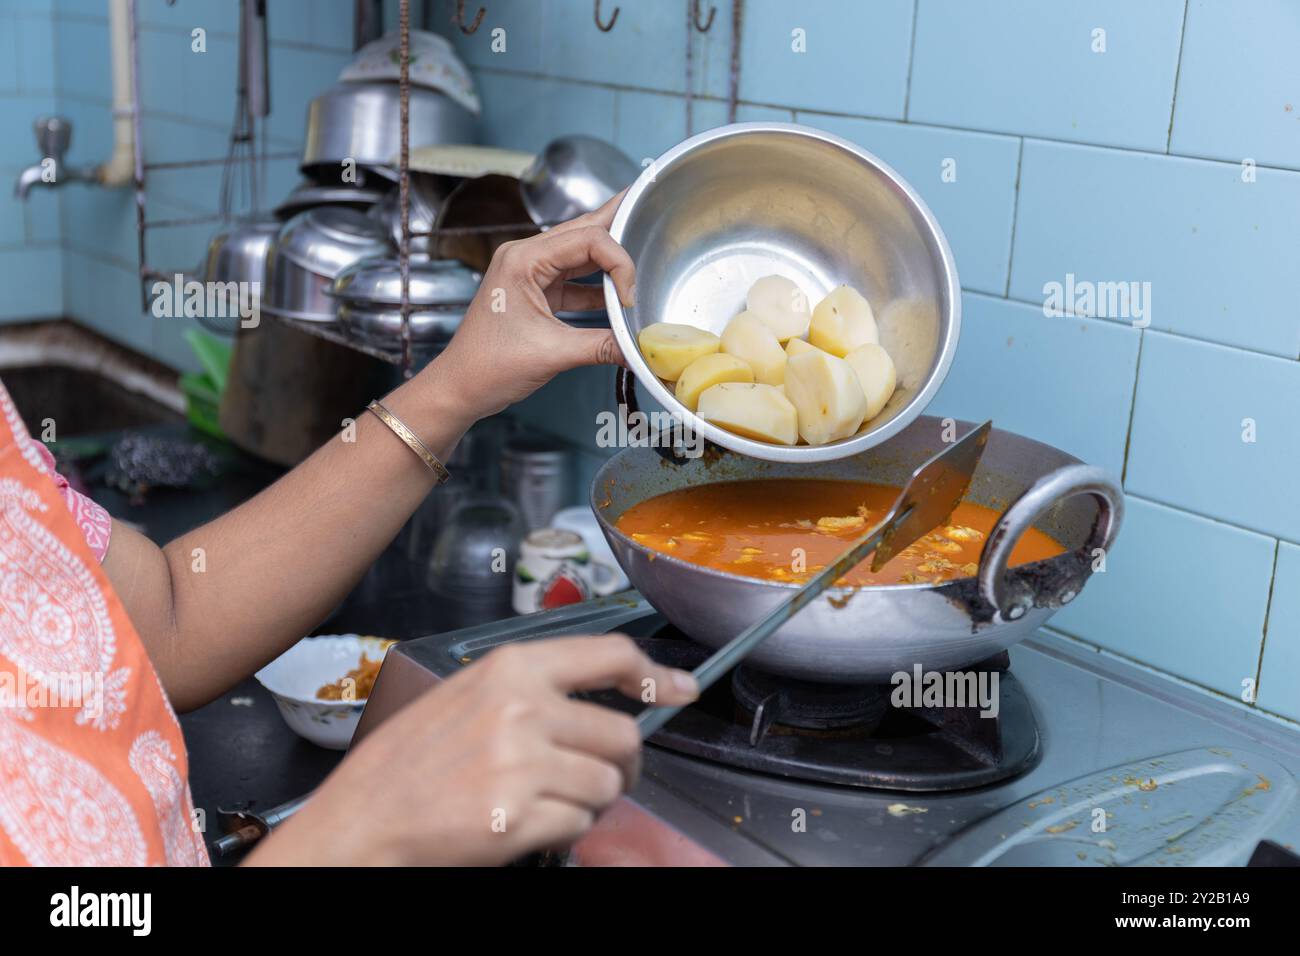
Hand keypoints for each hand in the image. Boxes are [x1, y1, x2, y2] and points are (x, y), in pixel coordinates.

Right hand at [247, 635, 697, 865]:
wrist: (363, 820)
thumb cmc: (410, 760)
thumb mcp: (468, 694)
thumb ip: (535, 688)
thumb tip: (613, 696)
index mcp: (511, 668)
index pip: (611, 655)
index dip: (657, 674)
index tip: (683, 688)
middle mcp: (522, 708)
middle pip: (623, 734)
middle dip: (619, 763)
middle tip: (595, 774)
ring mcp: (521, 762)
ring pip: (607, 785)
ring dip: (590, 800)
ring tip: (545, 798)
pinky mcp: (519, 815)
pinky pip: (580, 824)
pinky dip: (563, 829)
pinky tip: (524, 820)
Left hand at [426, 191, 635, 422]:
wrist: (460, 387)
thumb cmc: (488, 365)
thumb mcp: (553, 353)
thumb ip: (602, 347)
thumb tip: (638, 348)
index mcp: (523, 260)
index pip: (587, 240)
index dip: (618, 262)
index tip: (630, 296)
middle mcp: (524, 258)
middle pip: (581, 232)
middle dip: (615, 223)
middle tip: (643, 205)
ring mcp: (529, 274)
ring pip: (578, 255)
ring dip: (608, 257)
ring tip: (637, 242)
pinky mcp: (534, 293)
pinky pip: (573, 280)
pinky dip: (597, 287)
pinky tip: (618, 294)